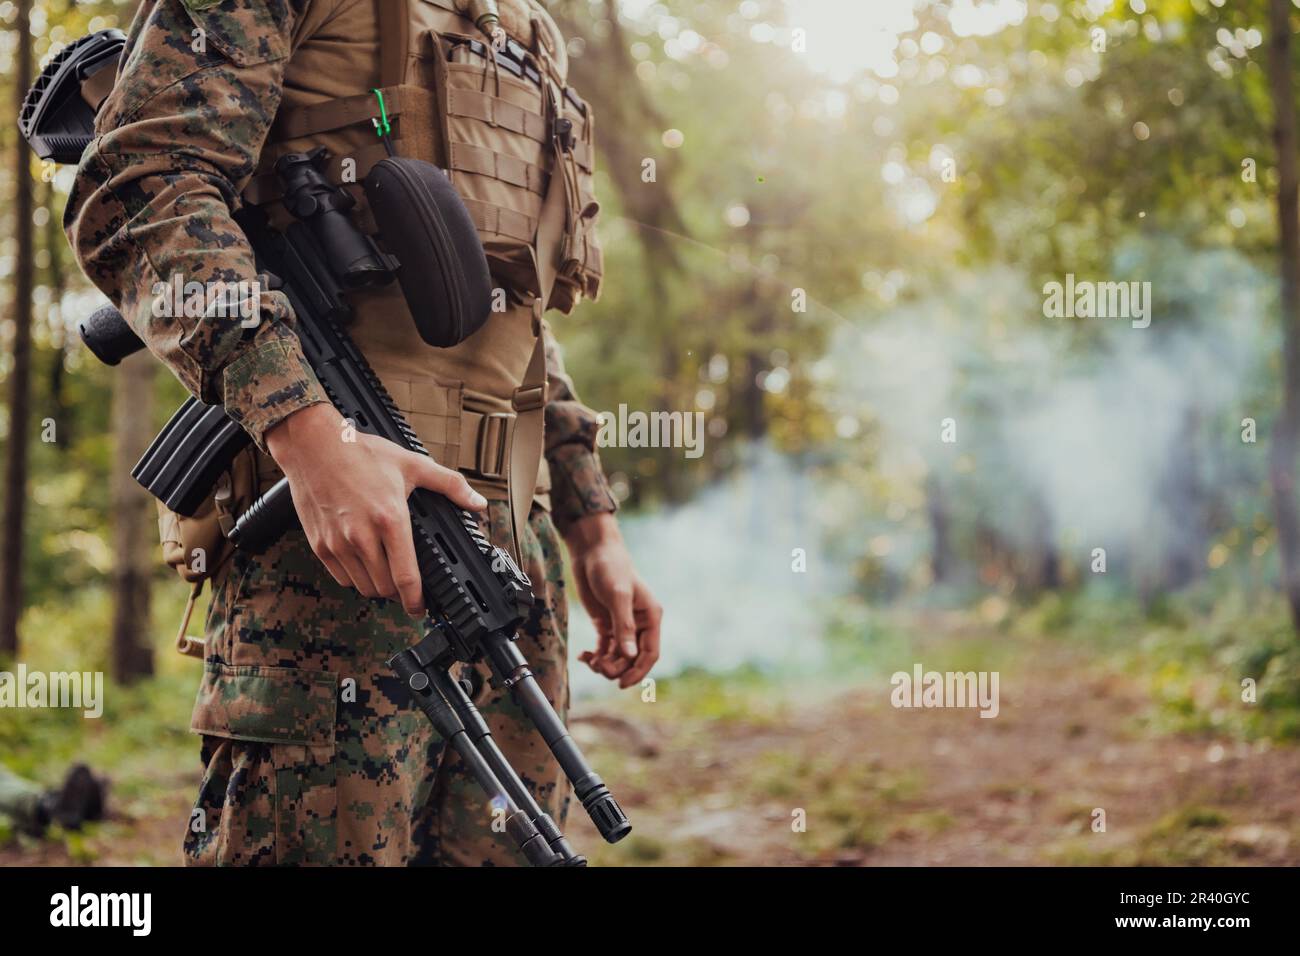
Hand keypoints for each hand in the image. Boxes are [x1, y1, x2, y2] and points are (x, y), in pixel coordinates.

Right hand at [265, 403, 485, 615]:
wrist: (313, 445)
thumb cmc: (361, 453)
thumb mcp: (413, 464)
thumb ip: (450, 485)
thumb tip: (478, 503)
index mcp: (390, 520)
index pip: (406, 577)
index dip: (416, 600)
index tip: (421, 607)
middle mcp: (362, 536)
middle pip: (385, 587)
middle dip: (400, 591)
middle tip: (406, 584)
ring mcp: (338, 543)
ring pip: (363, 587)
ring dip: (378, 587)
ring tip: (386, 574)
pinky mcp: (319, 545)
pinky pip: (341, 578)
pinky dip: (355, 578)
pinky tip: (364, 564)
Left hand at [566, 512, 661, 688]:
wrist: (591, 551)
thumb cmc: (610, 567)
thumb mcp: (618, 596)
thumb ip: (624, 626)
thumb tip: (629, 656)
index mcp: (651, 617)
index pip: (650, 653)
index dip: (638, 671)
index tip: (622, 684)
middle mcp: (639, 624)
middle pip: (632, 658)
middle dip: (617, 667)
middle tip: (598, 666)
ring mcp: (622, 625)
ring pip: (618, 657)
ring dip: (605, 664)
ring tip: (590, 660)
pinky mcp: (606, 624)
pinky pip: (605, 649)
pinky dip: (595, 656)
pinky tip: (584, 657)